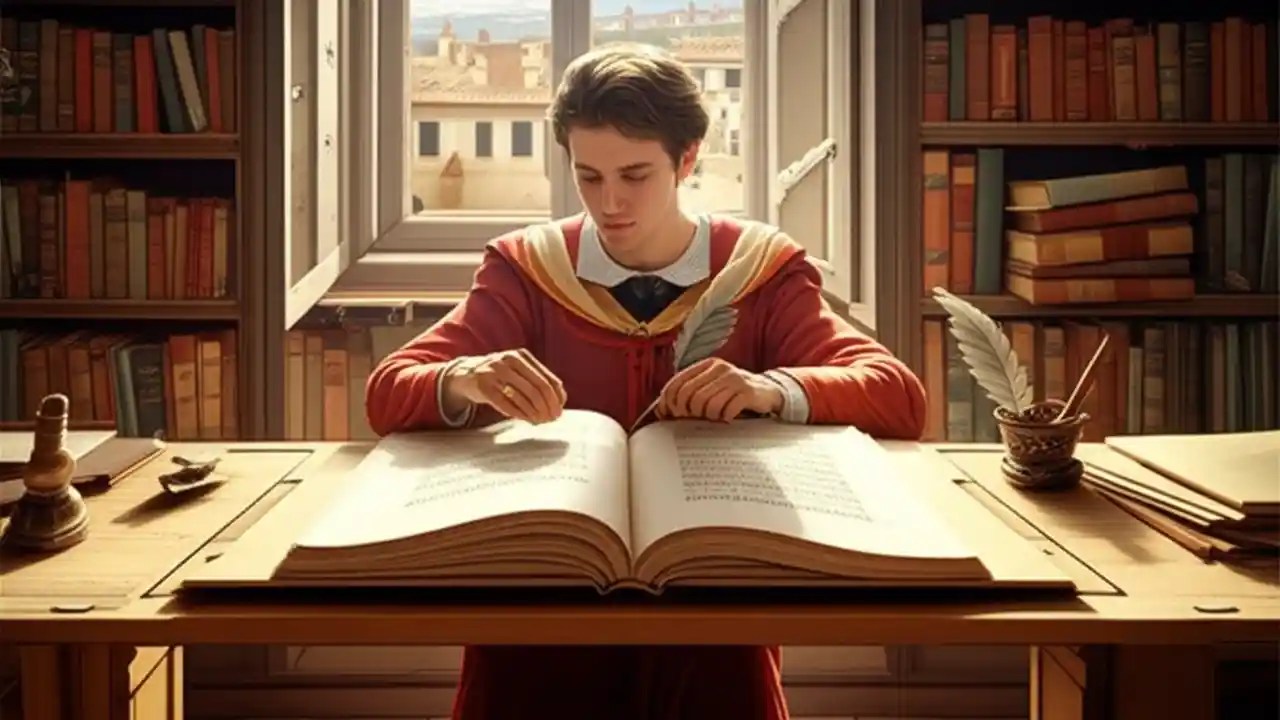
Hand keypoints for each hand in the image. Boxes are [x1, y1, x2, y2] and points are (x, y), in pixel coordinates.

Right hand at [443, 349, 566, 423]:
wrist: (466, 374)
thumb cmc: (500, 375)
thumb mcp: (519, 371)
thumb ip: (539, 380)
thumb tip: (561, 399)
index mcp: (521, 356)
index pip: (547, 379)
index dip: (556, 398)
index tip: (560, 411)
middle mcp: (508, 361)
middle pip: (537, 388)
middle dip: (548, 407)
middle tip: (552, 419)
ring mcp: (494, 372)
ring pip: (523, 397)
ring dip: (535, 413)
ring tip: (541, 421)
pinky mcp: (483, 387)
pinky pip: (506, 404)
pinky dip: (520, 414)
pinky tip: (527, 420)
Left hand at [657, 358, 783, 422]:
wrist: (768, 392)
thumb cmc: (733, 393)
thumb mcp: (711, 386)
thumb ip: (689, 393)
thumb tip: (661, 410)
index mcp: (707, 365)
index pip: (678, 382)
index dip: (669, 402)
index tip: (671, 415)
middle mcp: (720, 368)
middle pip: (690, 395)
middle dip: (687, 412)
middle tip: (693, 419)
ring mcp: (735, 379)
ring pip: (707, 404)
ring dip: (708, 416)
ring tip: (715, 416)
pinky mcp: (748, 392)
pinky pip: (726, 411)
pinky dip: (725, 418)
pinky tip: (728, 417)